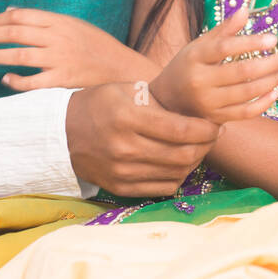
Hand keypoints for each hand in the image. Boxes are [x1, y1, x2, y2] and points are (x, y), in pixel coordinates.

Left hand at [0, 7, 150, 90]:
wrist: (122, 69)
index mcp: (59, 22)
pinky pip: (33, 81)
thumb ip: (43, 19)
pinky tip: (6, 80)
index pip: (21, 16)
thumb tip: (11, 12)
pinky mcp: (62, 80)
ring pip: (19, 55)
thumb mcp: (73, 25)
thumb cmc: (96, 47)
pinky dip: (16, 80)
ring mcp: (59, 59)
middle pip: (15, 32)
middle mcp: (57, 38)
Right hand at [64, 83, 220, 197]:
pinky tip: (180, 163)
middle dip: (206, 146)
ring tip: (199, 148)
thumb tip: (199, 111)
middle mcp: (124, 147)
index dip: (206, 129)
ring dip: (195, 161)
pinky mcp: (119, 187)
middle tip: (212, 136)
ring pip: (176, 173)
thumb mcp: (126, 90)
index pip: (180, 130)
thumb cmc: (101, 104)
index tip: (215, 124)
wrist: (62, 133)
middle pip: (182, 154)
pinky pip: (162, 188)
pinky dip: (178, 176)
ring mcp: (121, 171)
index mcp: (127, 117)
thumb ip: (160, 101)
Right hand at [149, 8, 277, 122]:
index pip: (225, 48)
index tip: (273, 38)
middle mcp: (200, 81)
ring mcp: (208, 103)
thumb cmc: (187, 66)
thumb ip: (223, 30)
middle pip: (241, 72)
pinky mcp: (215, 119)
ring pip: (247, 93)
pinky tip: (276, 91)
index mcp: (195, 57)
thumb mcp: (199, 46)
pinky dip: (263, 103)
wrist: (166, 101)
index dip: (251, 43)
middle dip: (270, 63)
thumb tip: (245, 9)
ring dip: (271, 81)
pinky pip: (245, 113)